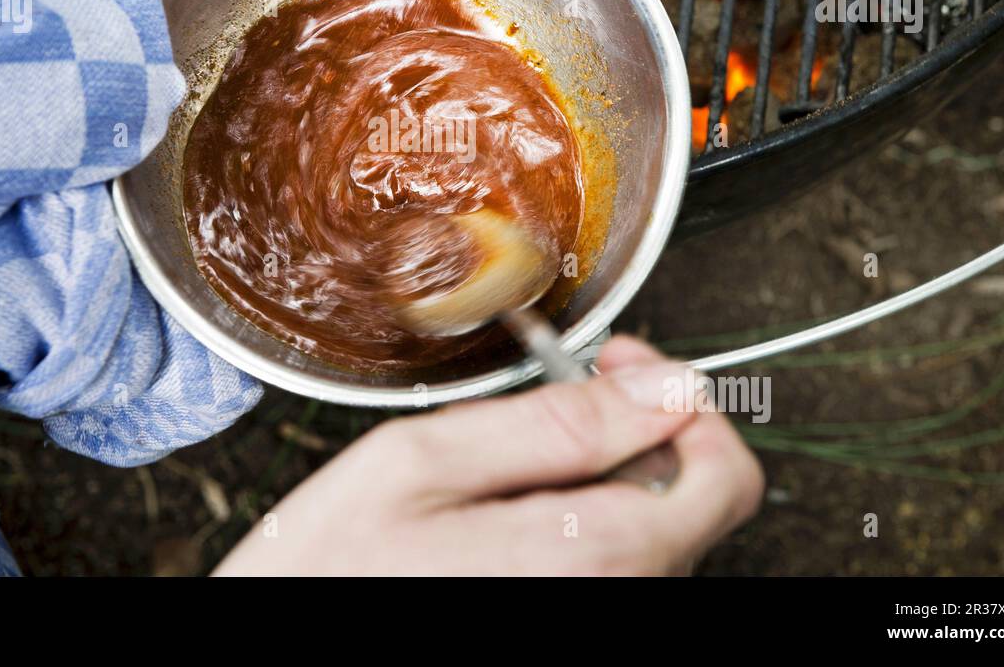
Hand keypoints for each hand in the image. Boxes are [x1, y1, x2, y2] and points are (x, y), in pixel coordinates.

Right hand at [214, 337, 763, 574]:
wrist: (279, 649)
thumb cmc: (326, 572)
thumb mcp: (420, 463)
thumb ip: (552, 422)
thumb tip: (662, 387)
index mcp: (589, 557)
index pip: (724, 476)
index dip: (684, 399)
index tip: (620, 366)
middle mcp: (613, 604)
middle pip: (688, 498)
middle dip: (628, 428)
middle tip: (553, 397)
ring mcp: (593, 619)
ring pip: (648, 529)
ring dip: (595, 474)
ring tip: (502, 465)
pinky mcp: (563, 622)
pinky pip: (607, 564)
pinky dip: (572, 519)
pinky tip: (499, 512)